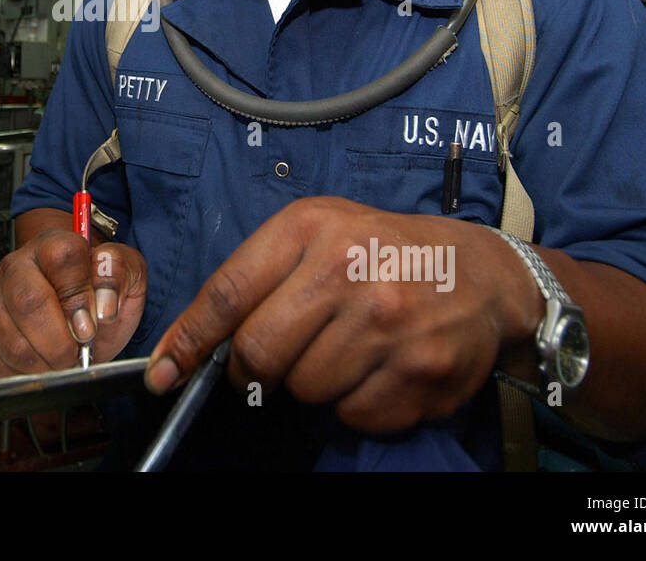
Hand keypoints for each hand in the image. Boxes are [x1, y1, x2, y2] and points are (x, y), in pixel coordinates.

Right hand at [0, 230, 147, 377]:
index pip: (62, 257)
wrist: (78, 313)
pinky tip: (46, 363)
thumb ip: (119, 274)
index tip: (93, 322)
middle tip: (79, 349)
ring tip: (65, 357)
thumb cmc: (98, 293)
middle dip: (60, 339)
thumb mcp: (126, 275)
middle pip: (29, 302)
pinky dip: (31, 373)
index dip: (80, 295)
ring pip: (14, 340)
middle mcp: (17, 268)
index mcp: (53, 245)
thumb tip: (103, 305)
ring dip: (48, 361)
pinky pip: (2, 363)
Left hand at [143, 196, 539, 433]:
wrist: (482, 273)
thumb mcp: (317, 231)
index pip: (228, 294)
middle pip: (259, 353)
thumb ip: (256, 276)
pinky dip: (355, 404)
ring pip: (304, 391)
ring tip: (346, 348)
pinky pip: (352, 416)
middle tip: (275, 359)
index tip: (163, 373)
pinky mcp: (421, 374)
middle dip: (255, 369)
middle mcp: (349, 272)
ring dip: (312, 383)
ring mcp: (389, 326)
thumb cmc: (382, 250)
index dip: (187, 340)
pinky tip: (377, 368)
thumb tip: (191, 345)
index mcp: (313, 228)